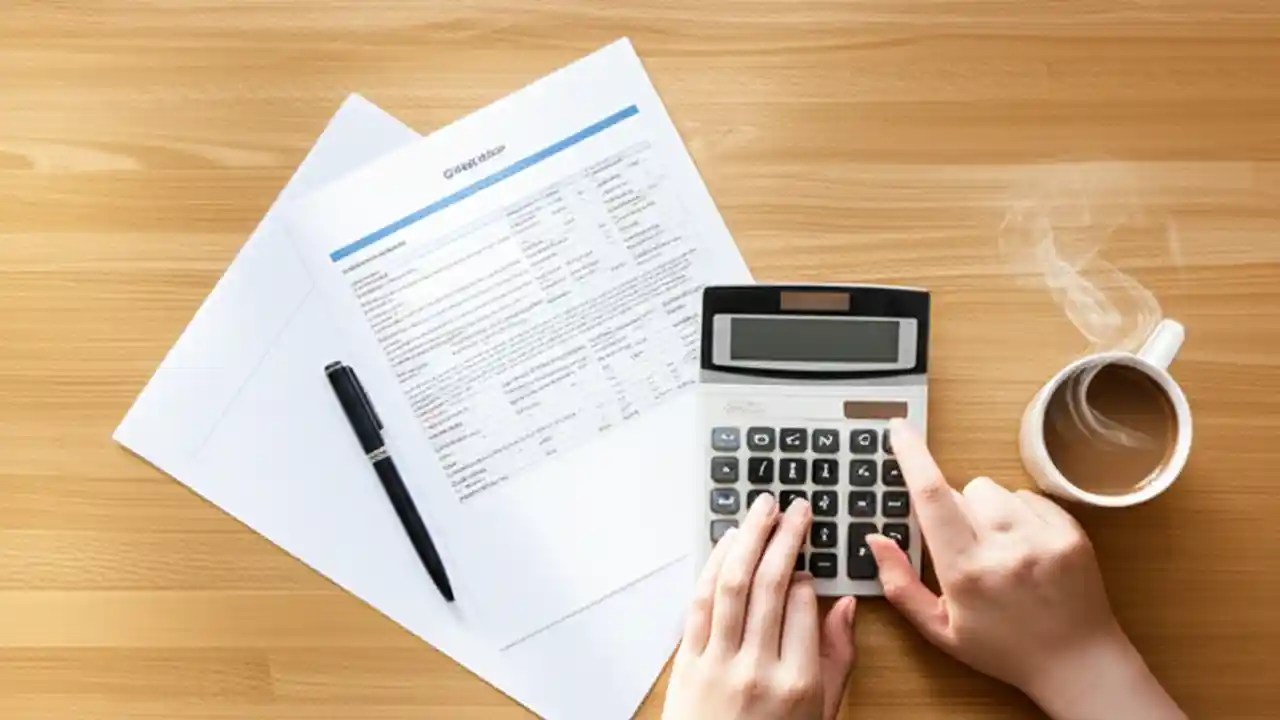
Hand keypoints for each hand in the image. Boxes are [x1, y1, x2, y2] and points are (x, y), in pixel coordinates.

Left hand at [663, 494, 857, 719]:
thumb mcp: (821, 712)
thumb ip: (837, 659)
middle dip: (785, 537)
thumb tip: (846, 604)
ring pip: (733, 584)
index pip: (805, 605)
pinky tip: (726, 543)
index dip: (808, 575)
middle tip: (795, 507)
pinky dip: (712, 567)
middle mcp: (757, 669)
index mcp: (797, 683)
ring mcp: (718, 664)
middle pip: (771, 585)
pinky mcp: (687, 662)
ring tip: (762, 508)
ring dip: (749, 538)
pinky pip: (700, 603)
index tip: (808, 561)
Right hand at [867, 419, 1184, 719]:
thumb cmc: (1004, 649)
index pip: (932, 496)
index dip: (911, 455)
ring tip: (999, 549)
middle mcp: (1005, 548)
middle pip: (964, 490)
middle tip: (966, 547)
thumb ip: (899, 584)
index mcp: (966, 571)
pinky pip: (1030, 497)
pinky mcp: (1071, 532)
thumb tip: (875, 539)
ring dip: (988, 509)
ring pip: (996, 490)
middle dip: (955, 508)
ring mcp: (1043, 537)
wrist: (1078, 662)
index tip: (899, 429)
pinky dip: (1020, 514)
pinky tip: (1025, 548)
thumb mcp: (940, 630)